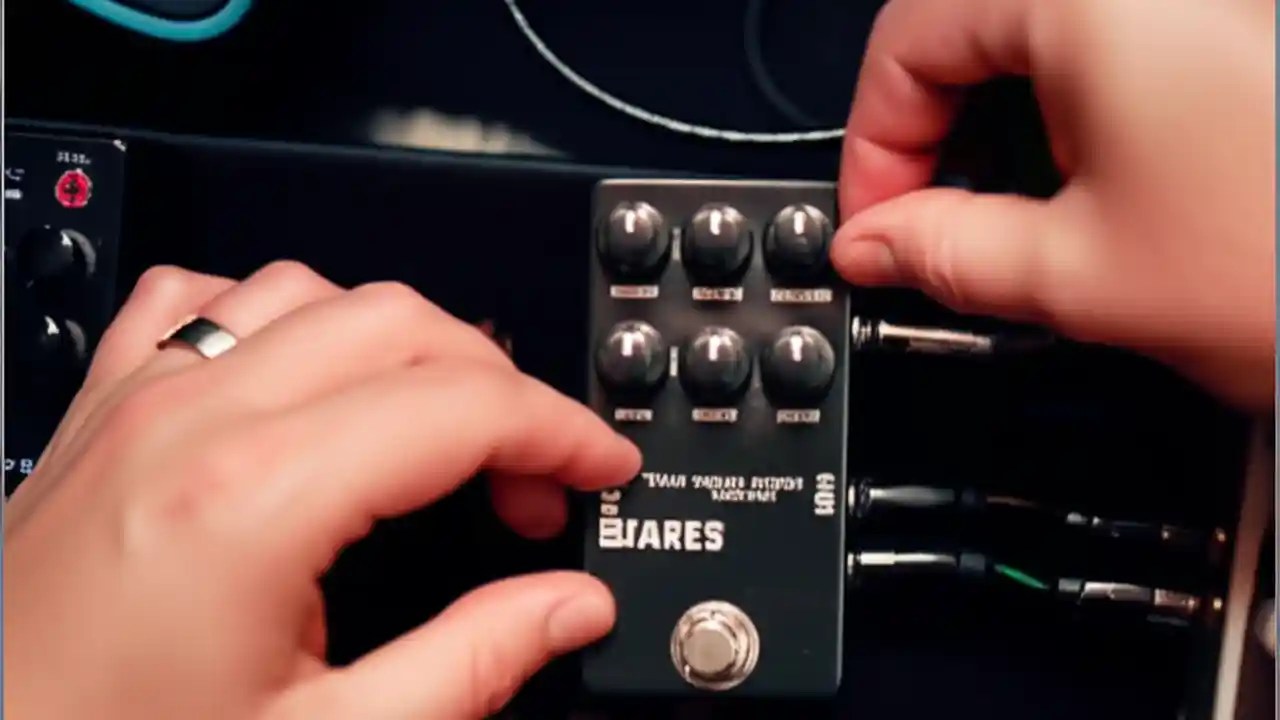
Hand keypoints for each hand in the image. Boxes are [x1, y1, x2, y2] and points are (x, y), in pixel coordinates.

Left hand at [4, 262, 640, 718]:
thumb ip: (469, 663)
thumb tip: (568, 608)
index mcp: (252, 500)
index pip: (459, 406)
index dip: (560, 430)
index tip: (601, 465)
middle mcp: (189, 423)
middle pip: (399, 325)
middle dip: (499, 386)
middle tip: (535, 476)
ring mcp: (134, 404)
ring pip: (309, 291)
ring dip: (401, 343)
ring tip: (438, 424)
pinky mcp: (100, 415)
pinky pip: (202, 301)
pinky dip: (282, 316)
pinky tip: (306, 375)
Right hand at [833, 0, 1274, 410]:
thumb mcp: (1082, 275)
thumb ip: (948, 253)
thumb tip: (874, 247)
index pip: (905, 41)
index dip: (870, 147)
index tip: (875, 223)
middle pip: (965, 31)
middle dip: (932, 139)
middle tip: (931, 228)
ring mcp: (1198, 2)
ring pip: (1037, 35)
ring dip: (1002, 124)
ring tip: (1022, 218)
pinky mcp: (1236, 33)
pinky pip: (1113, 42)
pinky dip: (1075, 106)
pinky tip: (1095, 183)